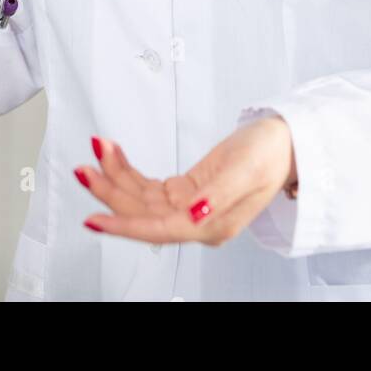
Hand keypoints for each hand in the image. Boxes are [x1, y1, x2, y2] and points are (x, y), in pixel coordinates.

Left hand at [76, 117, 296, 245]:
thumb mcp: (247, 170)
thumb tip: (194, 214)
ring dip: (115, 175)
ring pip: (140, 198)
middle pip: (142, 212)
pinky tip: (115, 155)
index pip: (158, 229)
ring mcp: (189, 207)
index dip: (123, 224)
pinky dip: (128, 169)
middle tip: (85, 167)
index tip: (94, 219)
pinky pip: (148, 185)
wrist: (285, 142)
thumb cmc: (271, 153)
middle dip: (109, 190)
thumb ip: (219, 194)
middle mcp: (196, 220)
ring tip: (98, 149)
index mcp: (212, 224)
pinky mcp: (185, 191)